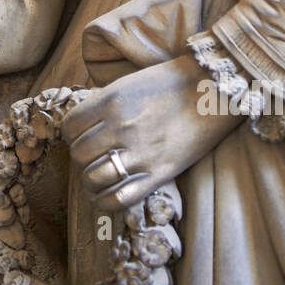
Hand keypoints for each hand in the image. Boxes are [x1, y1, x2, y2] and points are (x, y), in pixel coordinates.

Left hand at [61, 53, 241, 210]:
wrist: (214, 90)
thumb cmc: (171, 83)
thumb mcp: (128, 84)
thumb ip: (103, 104)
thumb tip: (84, 125)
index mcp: (110, 100)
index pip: (70, 127)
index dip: (72, 135)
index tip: (81, 136)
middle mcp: (120, 126)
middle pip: (78, 154)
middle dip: (81, 158)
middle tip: (92, 156)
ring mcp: (139, 152)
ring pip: (93, 178)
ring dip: (90, 180)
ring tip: (98, 176)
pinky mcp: (158, 173)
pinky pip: (119, 198)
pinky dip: (105, 202)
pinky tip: (106, 196)